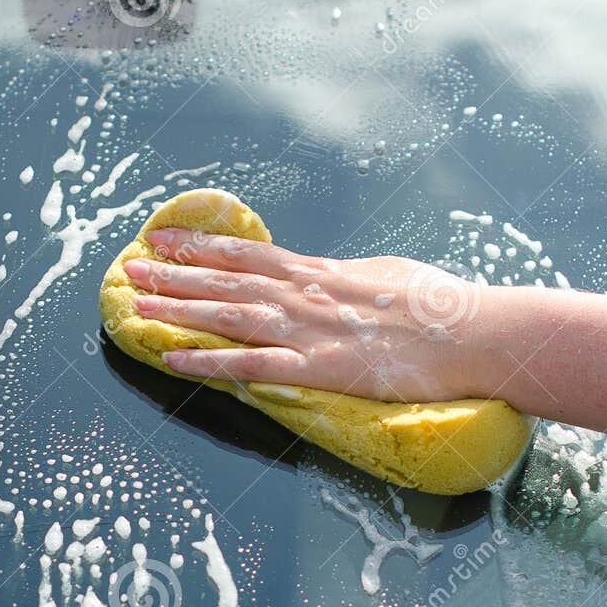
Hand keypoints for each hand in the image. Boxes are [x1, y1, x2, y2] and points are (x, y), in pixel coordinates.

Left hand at [122, 228, 489, 401]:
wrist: (474, 333)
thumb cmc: (439, 305)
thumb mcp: (386, 274)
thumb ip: (345, 278)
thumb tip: (324, 275)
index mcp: (322, 272)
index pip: (248, 253)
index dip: (201, 246)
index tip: (163, 239)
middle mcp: (307, 294)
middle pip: (227, 281)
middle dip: (175, 274)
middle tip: (131, 269)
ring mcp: (312, 331)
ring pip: (229, 316)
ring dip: (180, 310)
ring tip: (138, 306)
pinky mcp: (322, 368)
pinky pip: (253, 365)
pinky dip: (211, 361)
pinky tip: (176, 359)